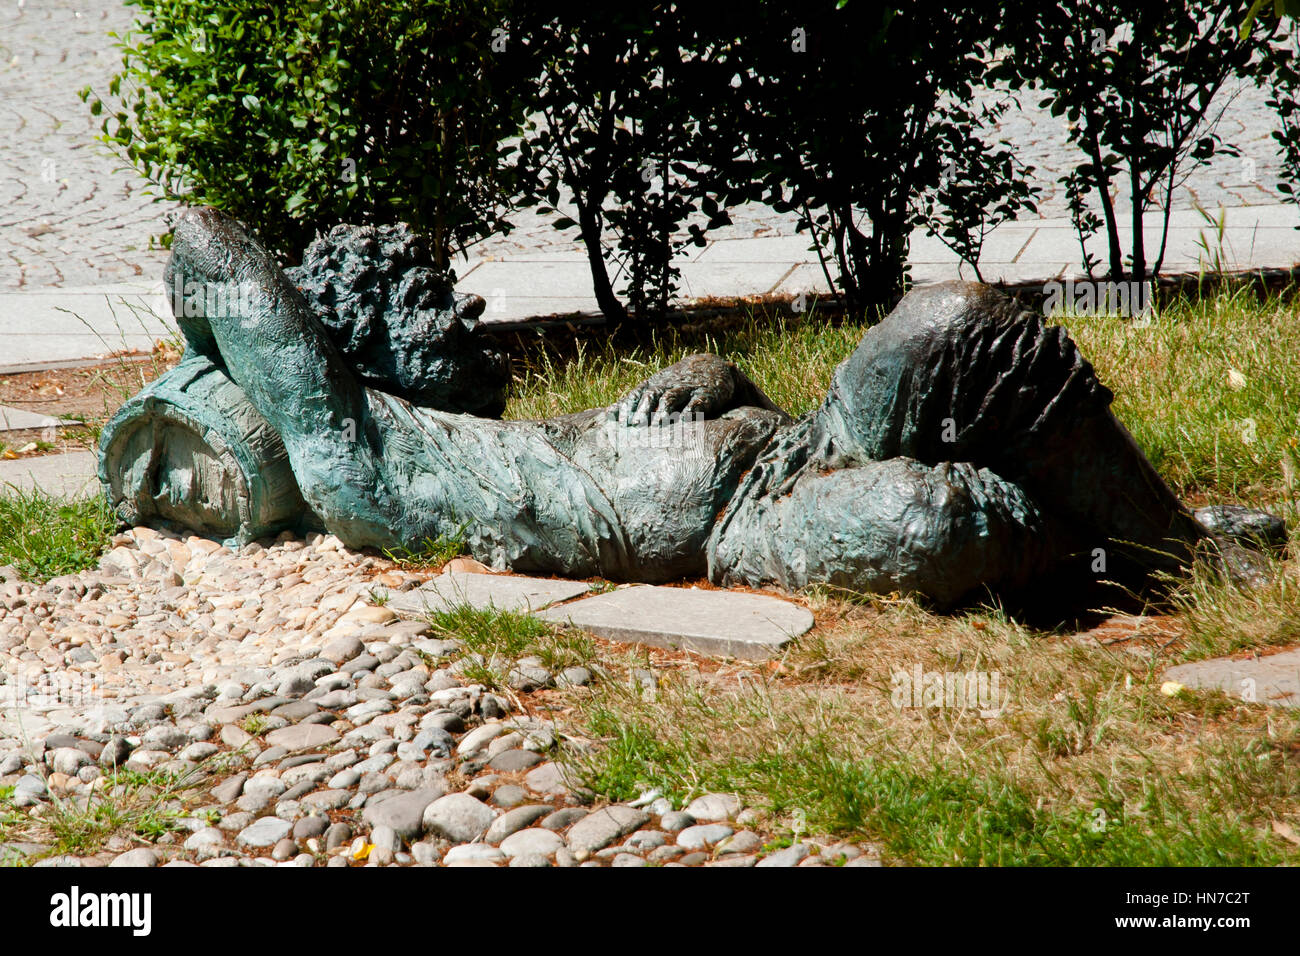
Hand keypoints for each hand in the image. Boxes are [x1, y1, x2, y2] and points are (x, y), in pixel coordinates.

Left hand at [609, 354, 735, 425]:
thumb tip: (608, 415)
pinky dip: (689, 413)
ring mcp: (686, 390)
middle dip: (641, 412)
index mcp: (654, 385)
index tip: (616, 423)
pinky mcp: (705, 396)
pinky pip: (696, 404)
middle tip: (633, 428)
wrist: (712, 367)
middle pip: (651, 397)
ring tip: (656, 427)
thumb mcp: (656, 387)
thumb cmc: (677, 384)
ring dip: (662, 413)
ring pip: (671, 399)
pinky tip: (683, 424)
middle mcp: (667, 386)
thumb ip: (634, 401)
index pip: (635, 395)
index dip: (626, 408)